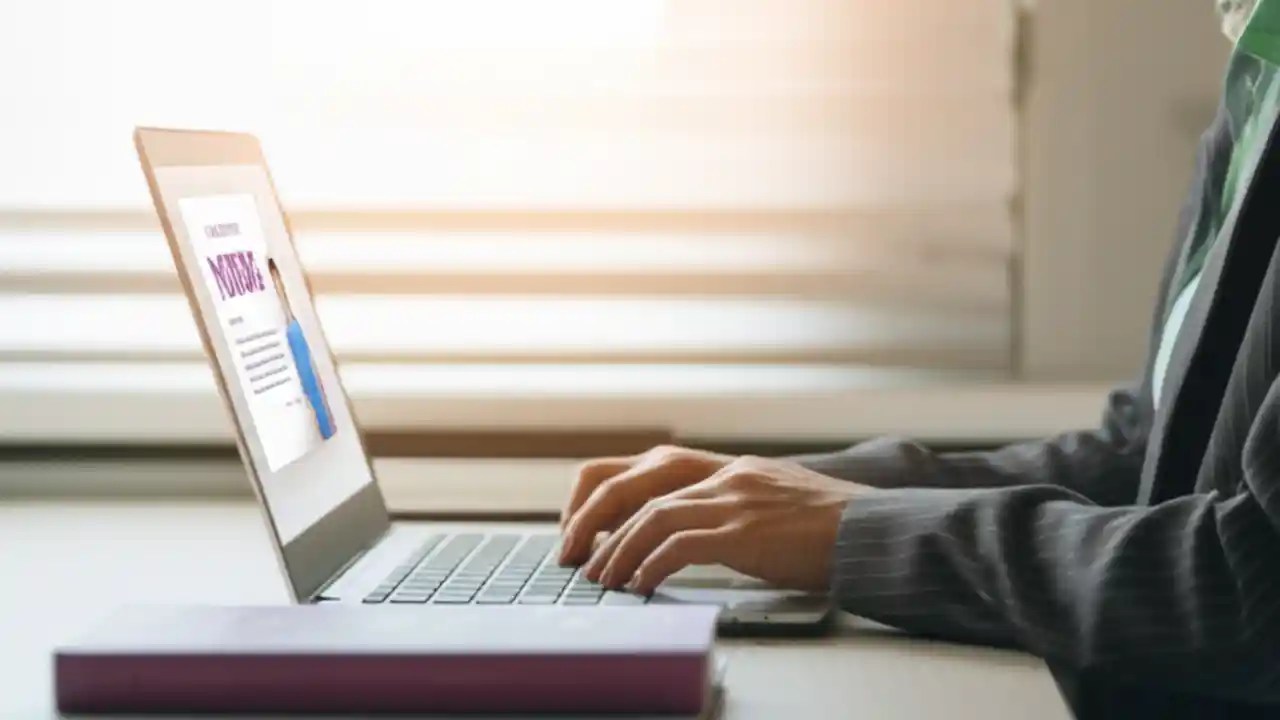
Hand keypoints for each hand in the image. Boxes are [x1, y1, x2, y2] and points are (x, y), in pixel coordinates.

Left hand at [562, 450, 866, 594]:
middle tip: (572, 555)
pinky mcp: (746, 532)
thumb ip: (730, 506)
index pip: (646, 465)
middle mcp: (724, 475)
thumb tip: (686, 536)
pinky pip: (680, 545)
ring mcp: (734, 500)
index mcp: (726, 468)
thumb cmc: (828, 526)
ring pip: (651, 516)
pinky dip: (651, 566)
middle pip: (634, 482)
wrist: (874, 528)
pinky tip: (640, 587)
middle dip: (592, 519)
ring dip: (616, 550)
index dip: (606, 493)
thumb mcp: (771, 502)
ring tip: (601, 580)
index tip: (584, 526)